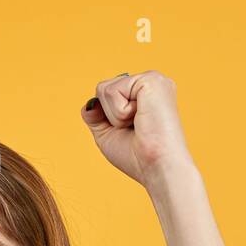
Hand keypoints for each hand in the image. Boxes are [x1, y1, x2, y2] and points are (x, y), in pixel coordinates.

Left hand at [80, 71, 192, 188]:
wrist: (157, 167)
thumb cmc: (139, 158)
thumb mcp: (108, 135)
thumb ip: (95, 117)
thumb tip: (89, 104)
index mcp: (145, 94)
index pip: (108, 94)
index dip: (108, 118)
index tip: (131, 132)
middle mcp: (150, 82)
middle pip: (102, 89)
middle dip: (109, 116)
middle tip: (135, 129)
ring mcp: (152, 78)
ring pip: (104, 89)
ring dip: (115, 116)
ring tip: (139, 124)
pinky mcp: (149, 79)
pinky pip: (111, 91)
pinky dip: (119, 113)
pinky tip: (140, 118)